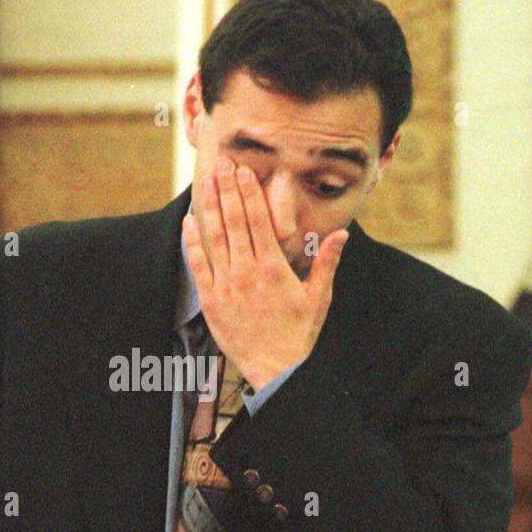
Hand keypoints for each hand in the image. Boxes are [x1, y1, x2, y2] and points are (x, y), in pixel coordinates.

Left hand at [182, 156, 347, 389]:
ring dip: (210, 207)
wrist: (276, 368)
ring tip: (206, 181)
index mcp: (274, 267)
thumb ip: (327, 263)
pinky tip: (189, 221)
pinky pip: (199, 265)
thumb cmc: (298, 334)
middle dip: (227, 189)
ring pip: (215, 237)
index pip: (258, 220)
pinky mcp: (212, 300)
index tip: (242, 170)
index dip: (248, 192)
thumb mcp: (318, 297)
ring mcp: (227, 285)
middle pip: (235, 221)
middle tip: (221, 163)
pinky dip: (193, 242)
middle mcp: (248, 272)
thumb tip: (342, 235)